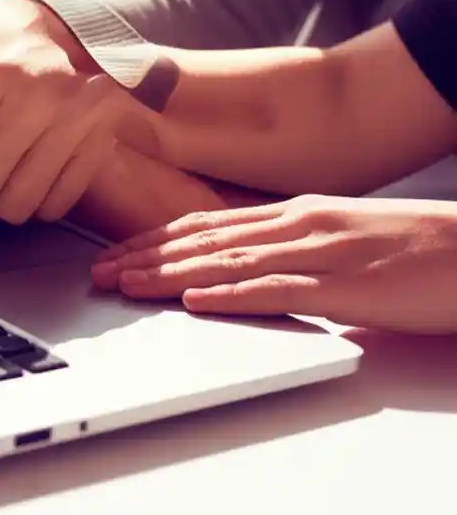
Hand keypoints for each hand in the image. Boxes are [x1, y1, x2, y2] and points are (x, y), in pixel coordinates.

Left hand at [91, 195, 456, 332]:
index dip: (154, 239)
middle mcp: (299, 226)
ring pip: (228, 262)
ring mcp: (322, 253)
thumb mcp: (341, 240)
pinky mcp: (348, 285)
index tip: (115, 252)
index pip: (207, 224)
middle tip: (98, 272)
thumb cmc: (417, 251)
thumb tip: (241, 272)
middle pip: (204, 241)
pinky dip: (232, 295)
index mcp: (296, 214)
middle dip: (144, 256)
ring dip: (169, 275)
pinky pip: (279, 291)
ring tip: (125, 285)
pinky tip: (195, 300)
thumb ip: (292, 251)